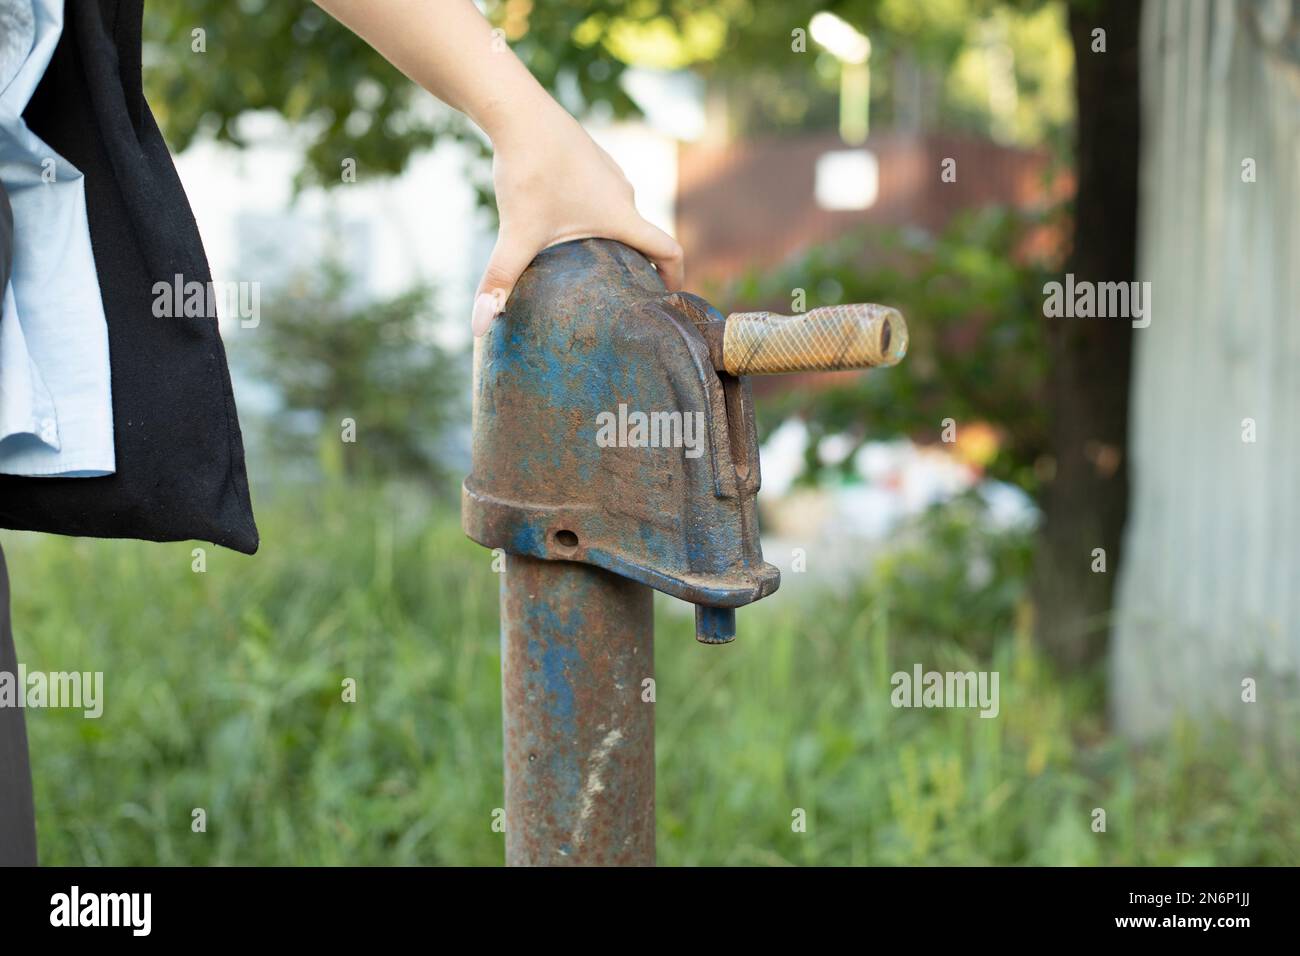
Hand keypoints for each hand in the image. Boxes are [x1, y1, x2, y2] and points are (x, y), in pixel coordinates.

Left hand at [472, 104, 683, 336]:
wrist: (518, 110)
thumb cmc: (528, 171)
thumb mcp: (517, 233)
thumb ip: (500, 280)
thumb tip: (478, 328)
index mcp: (621, 215)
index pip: (668, 250)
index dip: (675, 277)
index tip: (667, 299)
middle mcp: (623, 193)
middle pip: (642, 235)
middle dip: (636, 266)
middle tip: (619, 294)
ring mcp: (608, 172)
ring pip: (619, 213)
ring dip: (613, 238)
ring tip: (588, 265)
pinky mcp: (589, 157)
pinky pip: (600, 194)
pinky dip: (593, 215)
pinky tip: (561, 226)